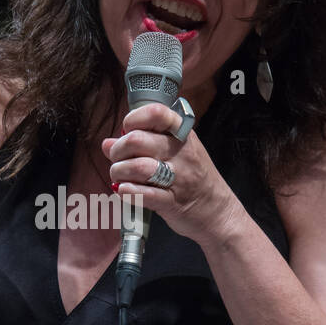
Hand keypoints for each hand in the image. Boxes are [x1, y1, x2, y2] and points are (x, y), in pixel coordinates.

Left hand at [101, 101, 241, 247]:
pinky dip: (128, 192)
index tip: (127, 130)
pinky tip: (124, 191)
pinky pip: (144, 194)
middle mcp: (181, 153)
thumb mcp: (176, 153)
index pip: (156, 113)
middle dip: (118, 150)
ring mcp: (179, 178)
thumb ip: (143, 144)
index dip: (133, 119)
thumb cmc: (194, 179)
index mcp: (183, 134)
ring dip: (119, 172)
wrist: (218, 211)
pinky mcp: (172, 202)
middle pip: (137, 140)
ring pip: (138, 167)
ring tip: (119, 176)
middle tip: (117, 159)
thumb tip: (108, 143)